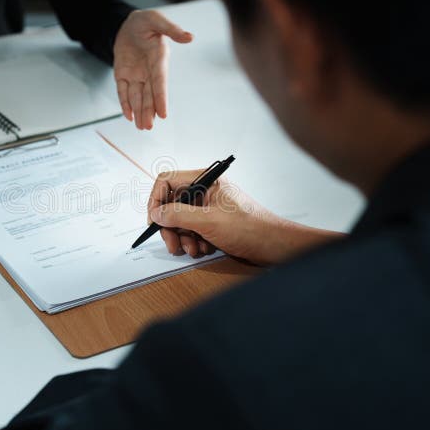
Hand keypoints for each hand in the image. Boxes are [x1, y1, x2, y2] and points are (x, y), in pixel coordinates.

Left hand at [113, 10, 192, 129]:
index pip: (160, 82)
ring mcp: (136, 74)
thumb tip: (189, 37)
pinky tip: (128, 116)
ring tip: (142, 126)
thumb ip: (171, 30)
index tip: (163, 114)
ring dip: (139, 111)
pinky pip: (123, 91)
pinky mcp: (123, 74)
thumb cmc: (146, 21)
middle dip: (148, 110)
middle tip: (148, 126)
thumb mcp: (157, 20)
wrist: (128, 23)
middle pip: (149, 94)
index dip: (161, 98)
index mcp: (158, 59)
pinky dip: (125, 103)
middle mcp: (148, 70)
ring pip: (137, 96)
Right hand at [147, 170, 342, 264]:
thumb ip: (178, 215)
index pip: (168, 181)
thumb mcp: (208, 221)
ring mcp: (210, 208)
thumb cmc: (251, 228)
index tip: (154, 220)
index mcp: (206, 180)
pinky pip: (193, 230)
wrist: (275, 246)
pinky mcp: (214, 223)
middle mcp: (206, 191)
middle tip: (172, 244)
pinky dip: (194, 241)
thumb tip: (157, 213)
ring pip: (181, 220)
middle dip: (171, 226)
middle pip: (172, 204)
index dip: (156, 200)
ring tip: (194, 249)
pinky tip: (204, 249)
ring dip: (183, 237)